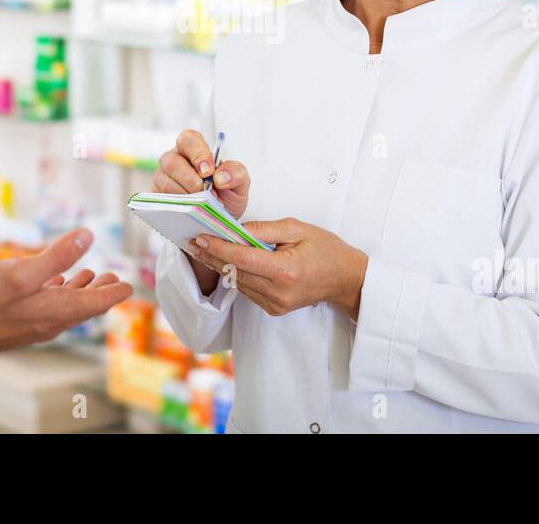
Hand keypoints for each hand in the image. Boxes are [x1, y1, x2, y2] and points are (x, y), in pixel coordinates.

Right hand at [0, 229, 132, 364]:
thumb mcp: (21, 272)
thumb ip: (57, 256)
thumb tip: (88, 236)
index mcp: (56, 311)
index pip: (96, 303)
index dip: (114, 291)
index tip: (129, 284)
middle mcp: (48, 322)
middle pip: (83, 306)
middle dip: (100, 289)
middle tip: (113, 277)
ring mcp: (31, 324)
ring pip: (64, 307)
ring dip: (79, 290)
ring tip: (88, 276)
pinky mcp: (15, 323)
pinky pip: (46, 308)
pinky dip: (56, 293)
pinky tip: (51, 284)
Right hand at [152, 129, 249, 215]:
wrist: (218, 218)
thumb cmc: (226, 194)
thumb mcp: (240, 183)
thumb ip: (236, 173)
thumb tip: (220, 176)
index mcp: (193, 149)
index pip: (188, 139)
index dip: (197, 153)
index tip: (208, 171)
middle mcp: (174, 159)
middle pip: (172, 162)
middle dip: (191, 180)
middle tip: (207, 193)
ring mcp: (162, 178)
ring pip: (166, 183)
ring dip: (186, 196)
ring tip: (203, 205)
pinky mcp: (157, 197)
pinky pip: (160, 201)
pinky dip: (177, 208)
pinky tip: (191, 212)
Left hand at [185, 218, 367, 321]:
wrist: (346, 279)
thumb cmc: (326, 249)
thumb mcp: (297, 228)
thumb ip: (264, 229)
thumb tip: (236, 229)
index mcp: (285, 271)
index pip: (241, 259)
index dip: (217, 247)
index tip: (200, 237)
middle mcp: (278, 292)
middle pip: (234, 273)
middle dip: (212, 256)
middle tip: (192, 242)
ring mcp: (275, 304)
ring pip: (238, 283)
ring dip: (220, 266)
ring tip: (203, 249)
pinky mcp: (274, 309)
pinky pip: (247, 290)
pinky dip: (235, 275)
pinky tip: (224, 262)